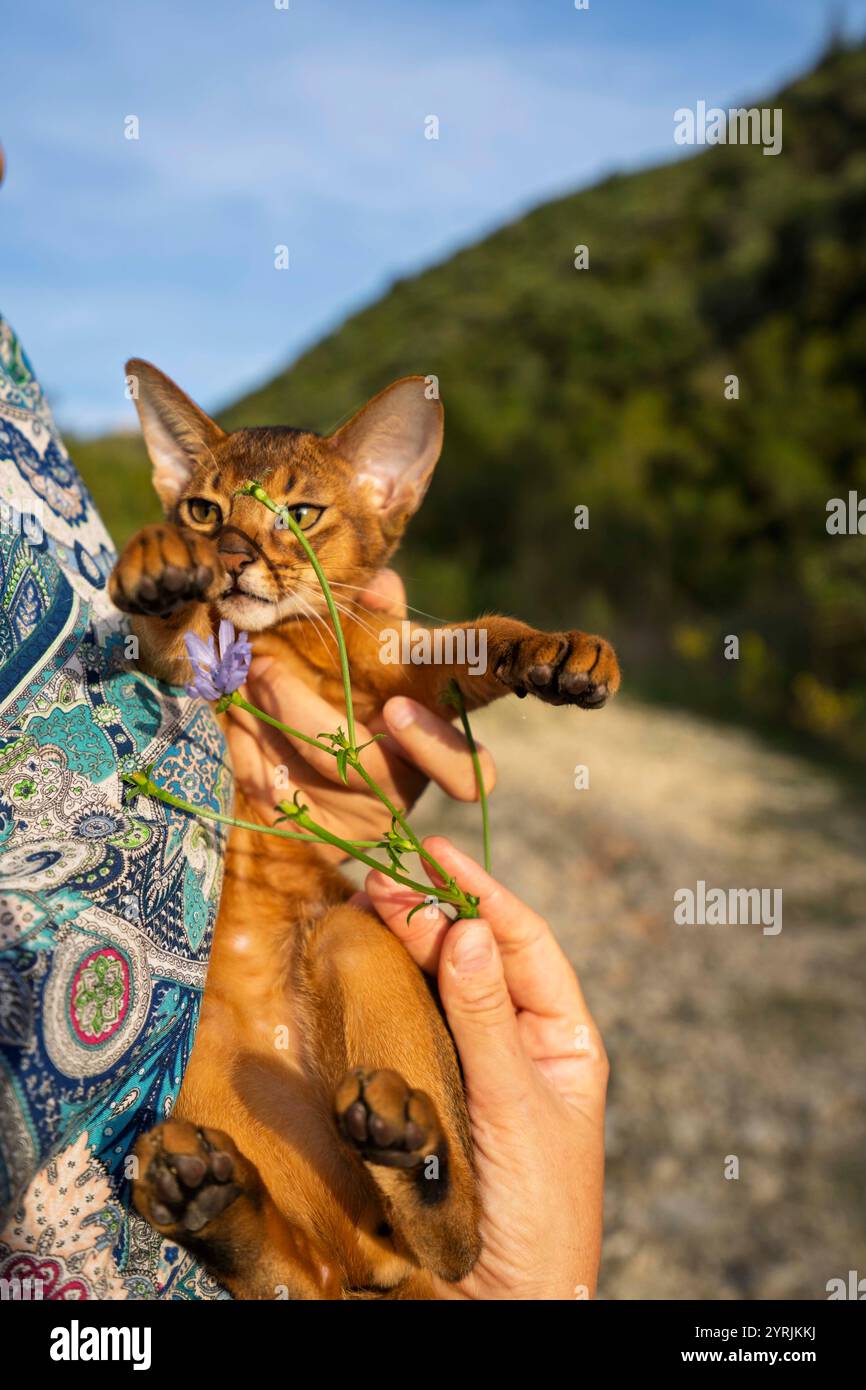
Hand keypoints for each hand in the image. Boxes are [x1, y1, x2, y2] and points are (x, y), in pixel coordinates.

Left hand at [224, 570, 494, 857]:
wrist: (323, 759)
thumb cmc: (369, 693)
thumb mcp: (385, 655)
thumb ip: (389, 620)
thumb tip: (379, 584)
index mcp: (437, 751)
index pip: (471, 773)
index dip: (438, 748)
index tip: (395, 709)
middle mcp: (403, 795)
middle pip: (358, 767)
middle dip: (303, 714)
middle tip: (265, 667)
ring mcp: (357, 823)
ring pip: (302, 781)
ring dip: (262, 720)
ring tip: (237, 674)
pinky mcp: (312, 836)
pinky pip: (271, 794)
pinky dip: (246, 749)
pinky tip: (234, 715)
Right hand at [359, 837, 607, 1300]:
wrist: (499, 1304)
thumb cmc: (537, 1212)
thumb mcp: (517, 1108)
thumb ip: (487, 1020)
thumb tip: (469, 927)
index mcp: (562, 1038)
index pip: (523, 944)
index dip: (481, 892)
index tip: (433, 852)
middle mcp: (518, 1043)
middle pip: (474, 957)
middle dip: (430, 912)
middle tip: (378, 878)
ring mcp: (471, 1068)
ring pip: (436, 988)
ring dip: (402, 945)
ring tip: (364, 903)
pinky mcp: (429, 1096)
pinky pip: (408, 1031)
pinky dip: (384, 994)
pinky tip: (360, 964)